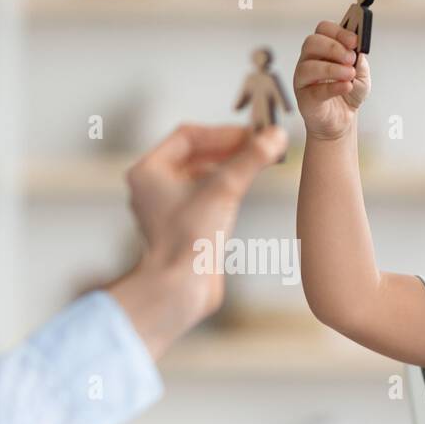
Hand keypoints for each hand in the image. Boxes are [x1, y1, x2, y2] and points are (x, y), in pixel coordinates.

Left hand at [109, 124, 286, 356]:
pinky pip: (206, 196)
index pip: (188, 136)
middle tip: (261, 145)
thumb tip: (276, 136)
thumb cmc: (188, 241)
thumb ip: (251, 159)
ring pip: (203, 175)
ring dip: (231, 167)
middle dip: (230, 149)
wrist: (180, 290)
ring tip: (260, 162)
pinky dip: (227, 187)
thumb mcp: (224, 190)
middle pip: (196, 155)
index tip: (252, 135)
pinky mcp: (184, 227)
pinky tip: (248, 186)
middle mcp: (153, 188)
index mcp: (148, 172)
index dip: (223, 133)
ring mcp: (168, 209)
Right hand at [293, 20, 370, 140]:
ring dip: (332, 68)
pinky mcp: (304, 97)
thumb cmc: (349, 92)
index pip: (323, 29)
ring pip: (308, 65)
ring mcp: (303, 78)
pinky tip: (346, 86)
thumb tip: (357, 50)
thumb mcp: (362, 74)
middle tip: (350, 58)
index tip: (355, 41)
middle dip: (333, 47)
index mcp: (323, 48)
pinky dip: (333, 87)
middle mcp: (309, 59)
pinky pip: (315, 89)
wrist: (343, 120)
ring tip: (349, 74)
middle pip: (312, 42)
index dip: (339, 32)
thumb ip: (359, 61)